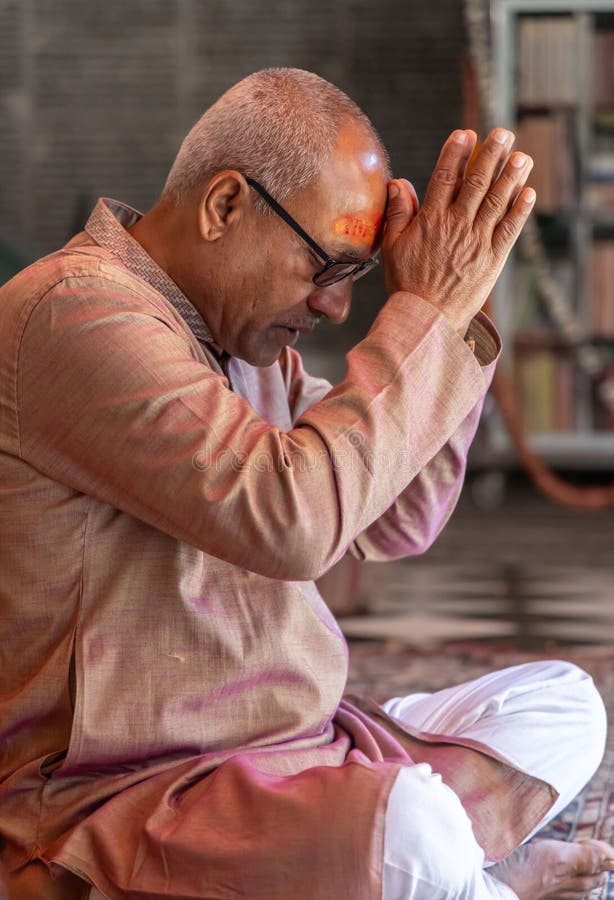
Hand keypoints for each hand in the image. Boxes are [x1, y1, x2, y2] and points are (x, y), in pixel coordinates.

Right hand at [382, 128, 534, 335]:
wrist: (426, 318)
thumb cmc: (406, 285)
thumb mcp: (392, 247)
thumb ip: (397, 213)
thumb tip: (398, 183)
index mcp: (430, 220)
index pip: (445, 177)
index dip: (456, 153)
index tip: (465, 134)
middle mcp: (456, 225)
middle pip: (476, 182)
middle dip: (491, 154)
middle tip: (503, 133)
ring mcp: (476, 241)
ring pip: (496, 200)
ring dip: (511, 176)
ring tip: (522, 156)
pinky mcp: (492, 259)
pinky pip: (509, 229)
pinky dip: (520, 210)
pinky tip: (528, 192)